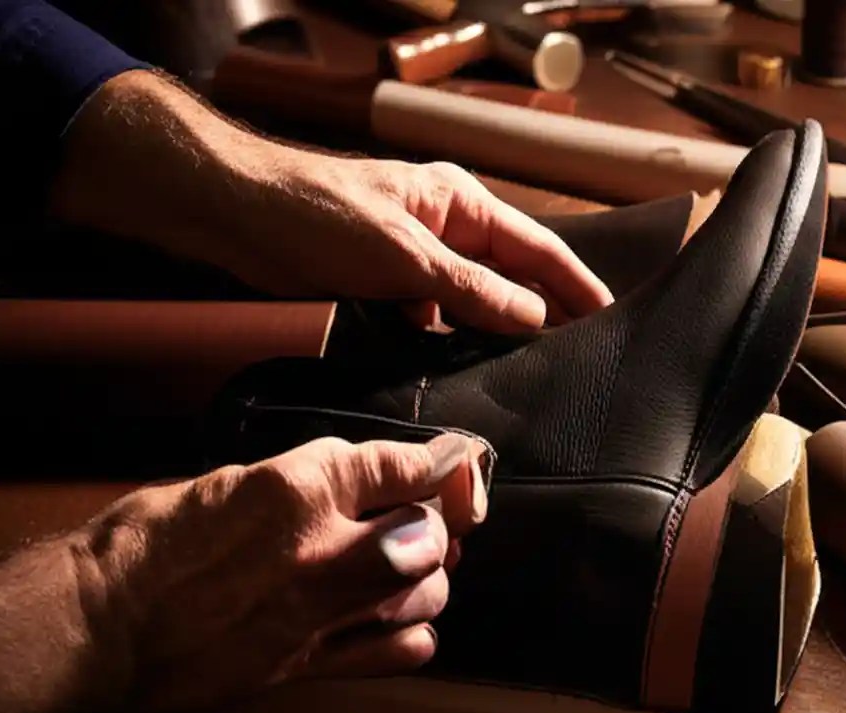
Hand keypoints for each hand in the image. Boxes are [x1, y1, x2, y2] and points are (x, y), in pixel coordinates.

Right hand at [0, 433, 487, 712]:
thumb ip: (298, 483)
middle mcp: (322, 550)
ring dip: (426, 576)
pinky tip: (394, 618)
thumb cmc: (138, 551)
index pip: (401, 466)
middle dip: (433, 521)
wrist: (93, 630)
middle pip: (428, 532)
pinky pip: (398, 651)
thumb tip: (346, 482)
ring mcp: (320, 612)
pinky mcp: (308, 662)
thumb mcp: (222, 483)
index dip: (436, 462)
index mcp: (296, 489)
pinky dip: (410, 633)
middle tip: (422, 517)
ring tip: (409, 566)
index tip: (451, 461)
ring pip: (424, 592)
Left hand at [49, 69, 612, 333]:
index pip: (537, 247)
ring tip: (524, 375)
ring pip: (471, 300)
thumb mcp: (405, 256)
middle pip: (509, 275)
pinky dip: (444, 341)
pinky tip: (454, 371)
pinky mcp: (384, 283)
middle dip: (541, 313)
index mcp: (460, 203)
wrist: (237, 216)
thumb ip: (472, 289)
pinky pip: (431, 316)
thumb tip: (534, 317)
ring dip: (492, 332)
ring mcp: (415, 256)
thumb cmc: (318, 215)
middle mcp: (445, 227)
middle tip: (577, 359)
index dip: (575, 284)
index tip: (608, 318)